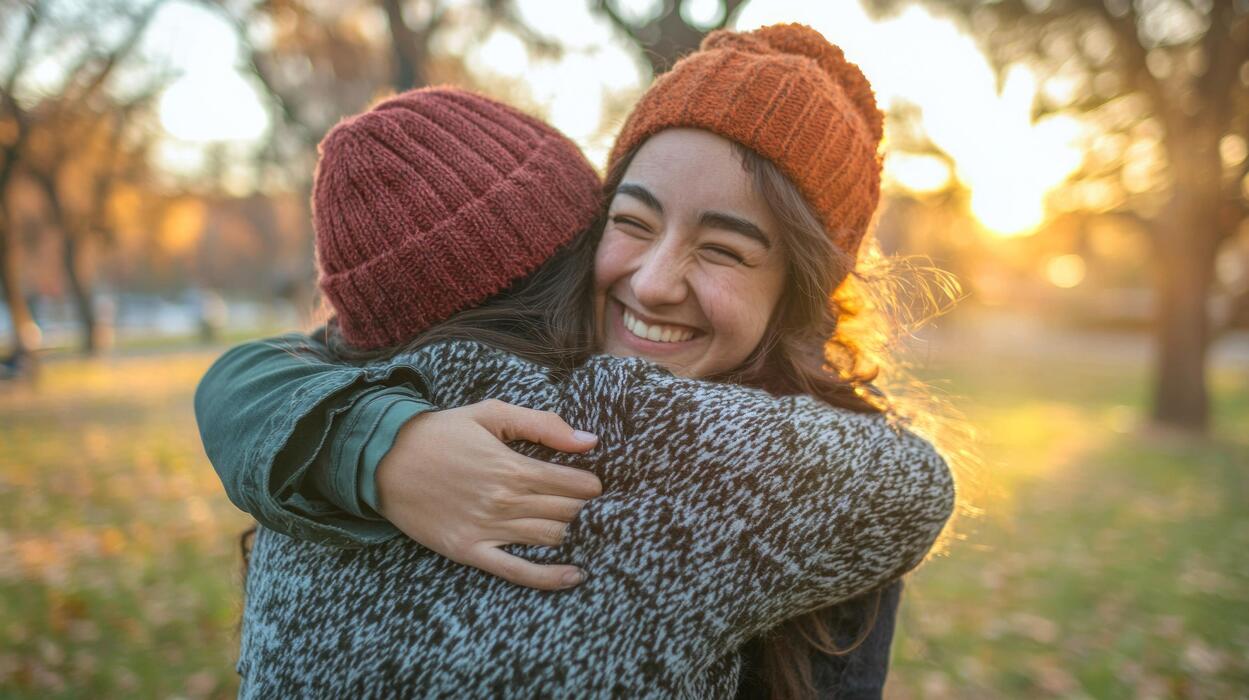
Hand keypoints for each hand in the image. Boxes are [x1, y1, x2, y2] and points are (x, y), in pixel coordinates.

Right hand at [375, 399, 601, 589]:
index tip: (588, 480)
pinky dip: (551, 577)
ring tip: (563, 520)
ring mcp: (488, 530)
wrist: (384, 460)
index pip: (576, 485)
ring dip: (566, 530)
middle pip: (568, 513)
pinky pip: (518, 572)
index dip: (590, 483)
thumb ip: (543, 425)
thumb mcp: (490, 414)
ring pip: (550, 538)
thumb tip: (589, 440)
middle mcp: (505, 502)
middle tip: (573, 498)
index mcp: (513, 467)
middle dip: (580, 505)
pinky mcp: (470, 551)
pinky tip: (575, 575)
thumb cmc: (440, 433)